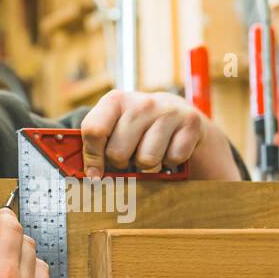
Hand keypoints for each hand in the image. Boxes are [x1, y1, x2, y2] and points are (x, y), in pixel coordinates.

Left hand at [79, 90, 241, 180]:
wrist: (177, 115)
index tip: (95, 174)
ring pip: (146, 160)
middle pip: (117, 153)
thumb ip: (95, 146)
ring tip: (149, 152)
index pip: (94, 131)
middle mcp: (142, 102)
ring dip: (147, 165)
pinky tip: (169, 149)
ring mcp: (168, 111)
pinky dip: (170, 162)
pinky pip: (173, 159)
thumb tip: (88, 176)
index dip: (91, 158)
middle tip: (129, 157)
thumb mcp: (114, 128)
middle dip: (121, 163)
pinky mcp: (190, 123)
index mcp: (115, 100)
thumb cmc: (137, 128)